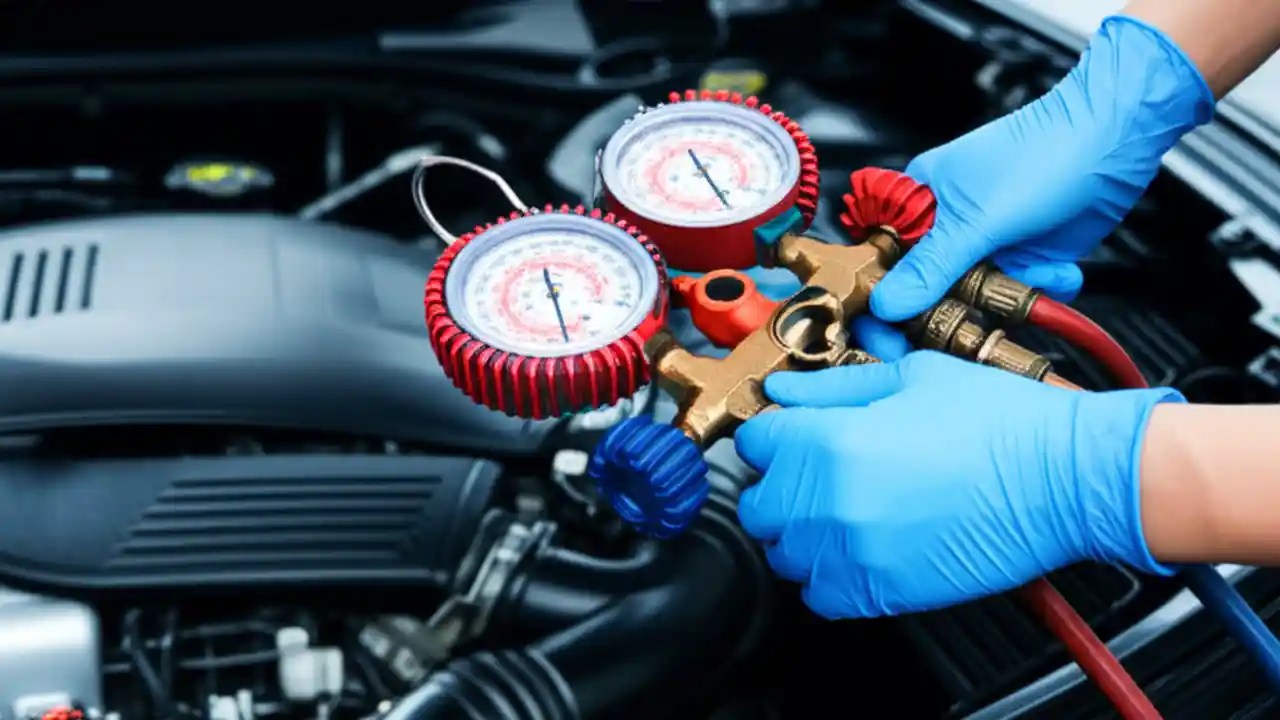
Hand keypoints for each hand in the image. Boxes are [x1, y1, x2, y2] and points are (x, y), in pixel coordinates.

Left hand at [732, 350, 1181, 618]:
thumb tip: (785, 392)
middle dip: (781, 487)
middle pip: (759, 505)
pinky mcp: (882, 592)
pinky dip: (826, 578)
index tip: (790, 438)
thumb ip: (834, 388)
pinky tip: (858, 551)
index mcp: (831, 440)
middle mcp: (831, 500)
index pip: (754, 444)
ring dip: (802, 535)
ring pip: (784, 554)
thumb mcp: (912, 378)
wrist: (1065, 478)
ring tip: (843, 512)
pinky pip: (819, 596)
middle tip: (818, 474)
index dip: (773, 437)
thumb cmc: (1002, 424)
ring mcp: (854, 551)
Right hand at [870, 15, 1213, 321]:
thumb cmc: (1045, 152)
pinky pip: (1017, 293)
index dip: (884, 297)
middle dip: (960, 302)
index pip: (884, 258)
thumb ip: (931, 268)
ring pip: (976, 297)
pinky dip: (1041, 288)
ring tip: (1035, 270)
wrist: (1118, 139)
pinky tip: (1056, 267)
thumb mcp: (977, 219)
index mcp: (920, 200)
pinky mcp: (1023, 255)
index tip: (892, 332)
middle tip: (978, 304)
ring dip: (1011, 294)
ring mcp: (987, 241)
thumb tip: (886, 303)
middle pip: (928, 288)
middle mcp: (949, 223)